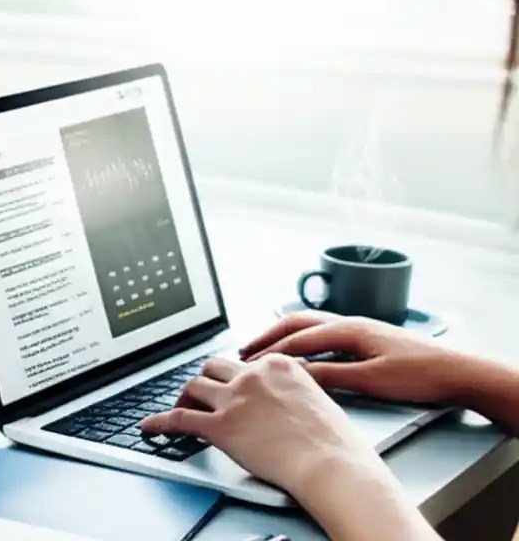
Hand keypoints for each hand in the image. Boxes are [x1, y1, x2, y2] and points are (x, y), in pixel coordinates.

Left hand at [140, 356, 379, 495]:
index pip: (243, 363)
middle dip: (206, 381)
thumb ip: (293, 389)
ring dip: (185, 397)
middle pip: (213, 367)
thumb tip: (282, 397)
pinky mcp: (220, 426)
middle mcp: (252, 376)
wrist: (332, 465)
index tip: (229, 385)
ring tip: (181, 408)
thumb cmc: (335, 442)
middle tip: (203, 395)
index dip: (233, 377)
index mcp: (277, 365)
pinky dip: (160, 422)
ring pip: (194, 386)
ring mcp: (233, 399)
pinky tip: (150, 427)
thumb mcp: (318, 397)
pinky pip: (180, 419)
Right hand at [240, 311, 465, 405]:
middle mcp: (350, 323)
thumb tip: (296, 373)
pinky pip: (323, 332)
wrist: (457, 370)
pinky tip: (300, 350)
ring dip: (284, 334)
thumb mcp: (371, 380)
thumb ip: (331, 375)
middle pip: (298, 322)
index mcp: (349, 330)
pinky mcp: (367, 338)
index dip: (270, 351)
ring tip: (264, 347)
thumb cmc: (420, 374)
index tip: (248, 363)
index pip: (298, 338)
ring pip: (310, 325)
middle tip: (245, 349)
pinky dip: (302, 338)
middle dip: (269, 335)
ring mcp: (359, 328)